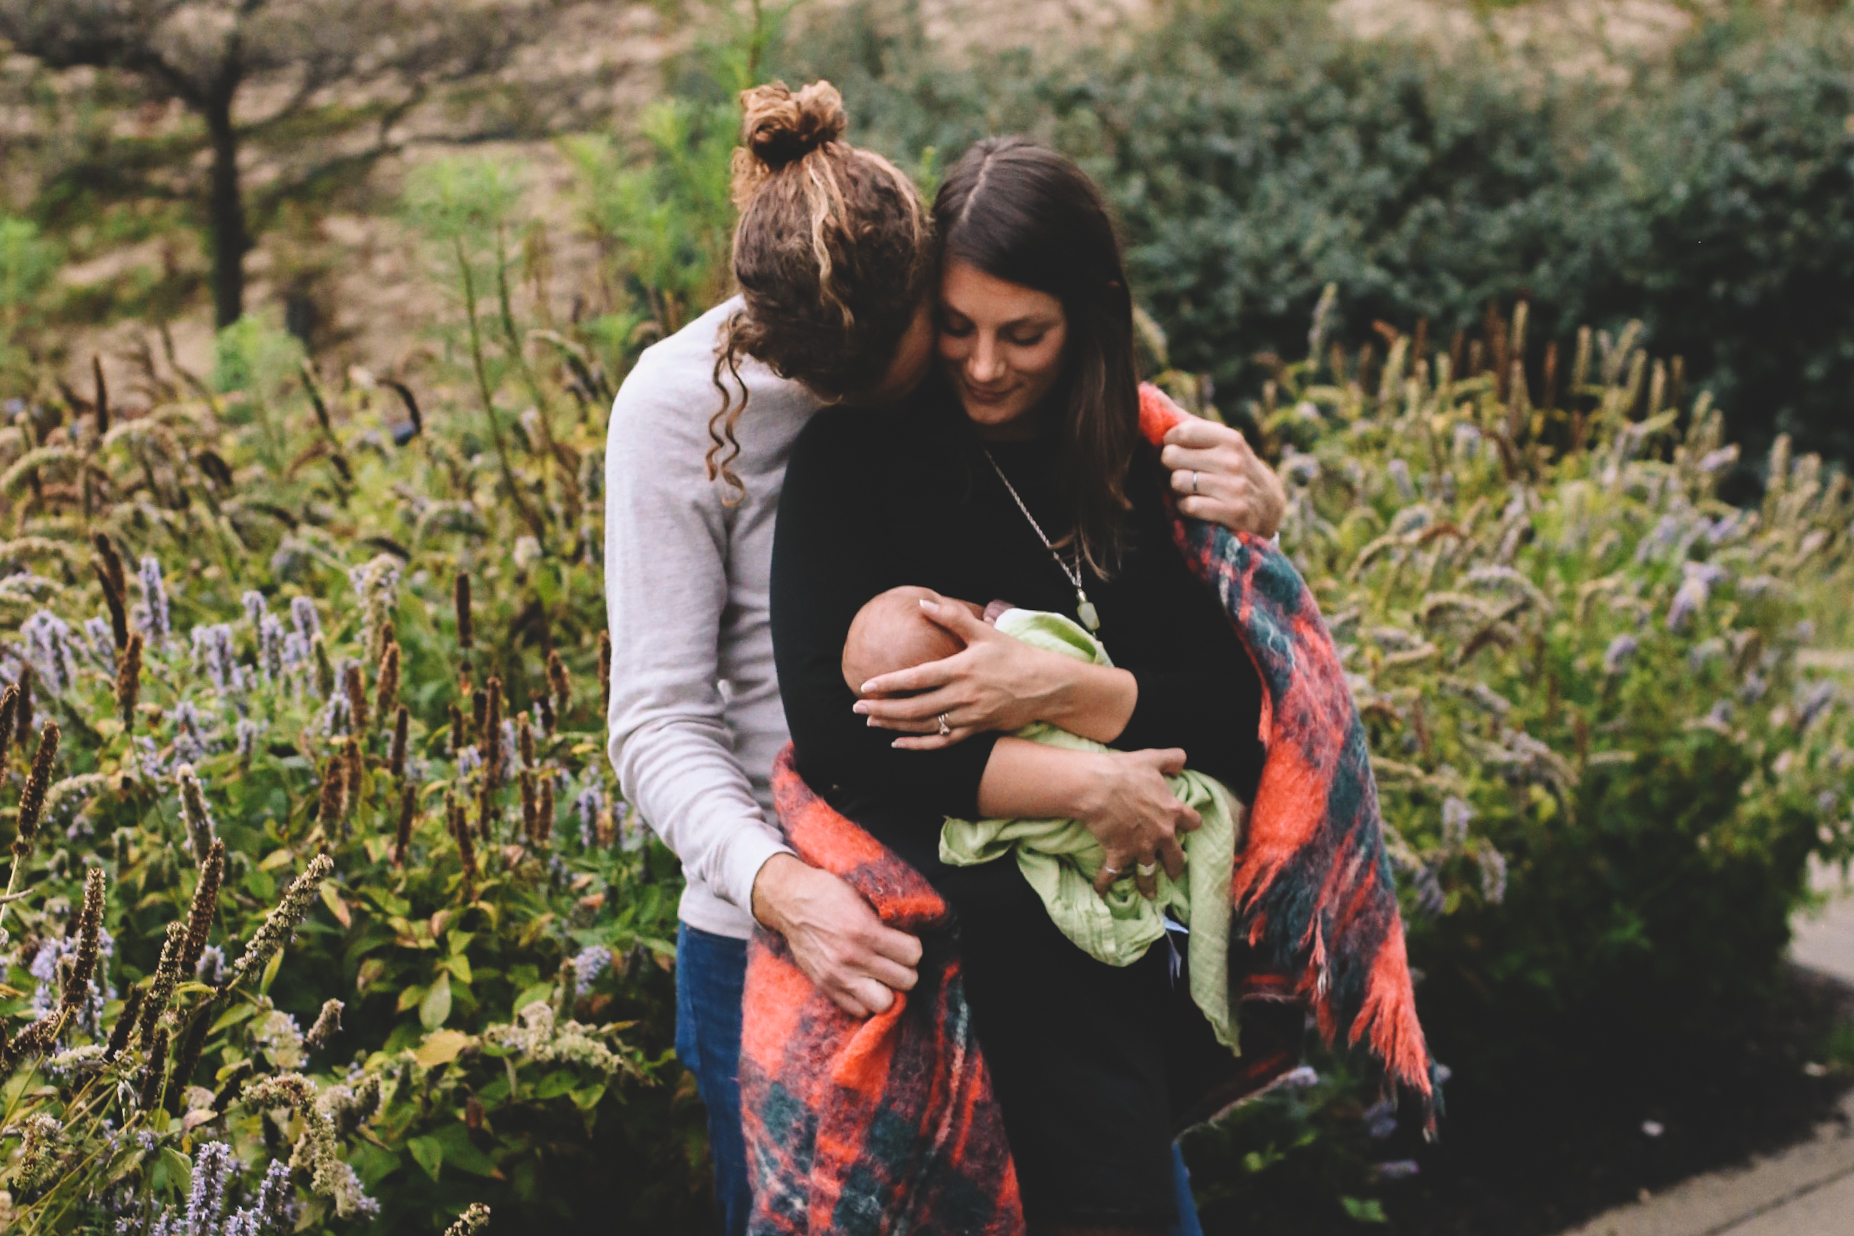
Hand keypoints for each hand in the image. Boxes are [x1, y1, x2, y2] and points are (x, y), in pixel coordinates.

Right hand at [750, 853, 922, 1017]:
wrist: (788, 903)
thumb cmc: (827, 892)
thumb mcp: (860, 894)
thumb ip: (885, 916)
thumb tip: (912, 931)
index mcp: (864, 930)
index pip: (913, 954)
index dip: (913, 947)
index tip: (906, 942)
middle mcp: (853, 957)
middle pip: (906, 981)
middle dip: (906, 969)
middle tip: (897, 960)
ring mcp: (838, 976)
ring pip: (885, 1003)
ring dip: (889, 990)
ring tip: (883, 976)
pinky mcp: (826, 987)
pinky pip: (858, 1011)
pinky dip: (866, 1000)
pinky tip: (865, 983)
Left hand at [854, 599, 1132, 748]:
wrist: (1047, 686)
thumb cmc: (1014, 655)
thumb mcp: (985, 632)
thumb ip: (952, 617)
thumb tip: (923, 603)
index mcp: (961, 669)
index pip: (917, 678)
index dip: (890, 683)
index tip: (866, 684)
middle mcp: (962, 696)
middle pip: (914, 707)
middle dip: (883, 708)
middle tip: (857, 707)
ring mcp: (969, 717)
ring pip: (924, 726)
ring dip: (894, 725)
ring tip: (871, 721)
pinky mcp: (976, 731)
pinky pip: (943, 742)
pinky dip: (918, 745)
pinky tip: (898, 743)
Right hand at [1074, 748, 1200, 898]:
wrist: (1097, 787)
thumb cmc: (1125, 771)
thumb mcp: (1152, 758)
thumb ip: (1171, 759)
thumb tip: (1183, 761)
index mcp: (1172, 811)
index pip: (1193, 822)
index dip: (1191, 824)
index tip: (1188, 826)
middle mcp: (1161, 834)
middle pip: (1176, 856)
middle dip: (1176, 865)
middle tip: (1174, 871)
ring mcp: (1140, 847)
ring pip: (1149, 873)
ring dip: (1149, 886)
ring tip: (1150, 896)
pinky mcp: (1119, 854)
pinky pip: (1111, 875)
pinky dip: (1104, 885)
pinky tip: (1100, 892)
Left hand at [1161, 417, 1286, 537]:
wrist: (1268, 506)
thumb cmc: (1231, 467)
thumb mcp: (1216, 441)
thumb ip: (1184, 420)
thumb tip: (1154, 395)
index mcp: (1228, 438)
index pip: (1181, 431)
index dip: (1170, 442)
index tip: (1176, 449)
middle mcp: (1233, 460)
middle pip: (1172, 456)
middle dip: (1170, 466)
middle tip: (1183, 471)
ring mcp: (1234, 486)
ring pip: (1177, 481)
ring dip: (1178, 489)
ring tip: (1190, 488)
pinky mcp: (1233, 512)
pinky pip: (1189, 506)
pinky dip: (1186, 508)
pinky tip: (1196, 505)